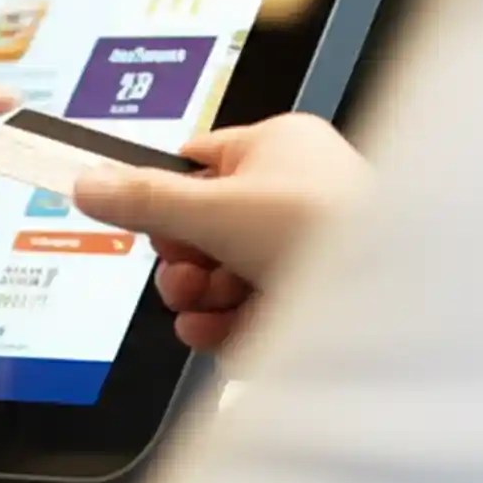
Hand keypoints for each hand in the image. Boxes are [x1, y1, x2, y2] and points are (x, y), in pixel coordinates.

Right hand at [73, 113, 368, 349]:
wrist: (397, 301)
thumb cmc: (323, 229)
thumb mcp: (213, 209)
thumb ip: (144, 200)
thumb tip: (86, 182)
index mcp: (278, 147)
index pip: (197, 164)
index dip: (165, 201)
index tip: (148, 228)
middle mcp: (295, 192)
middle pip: (204, 229)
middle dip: (183, 265)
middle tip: (180, 281)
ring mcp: (307, 246)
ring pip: (225, 274)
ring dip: (200, 300)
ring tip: (199, 313)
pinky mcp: (314, 296)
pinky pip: (253, 308)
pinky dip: (231, 324)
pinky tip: (221, 334)